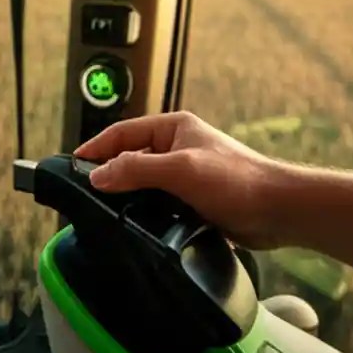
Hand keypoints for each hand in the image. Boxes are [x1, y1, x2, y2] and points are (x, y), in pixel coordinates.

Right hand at [75, 111, 289, 248]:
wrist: (279, 210)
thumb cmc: (237, 181)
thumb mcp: (180, 170)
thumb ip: (136, 168)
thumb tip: (97, 175)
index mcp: (174, 128)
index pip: (123, 132)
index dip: (96, 147)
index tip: (73, 166)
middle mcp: (179, 147)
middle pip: (131, 157)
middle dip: (109, 173)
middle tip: (86, 193)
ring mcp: (187, 173)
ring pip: (145, 182)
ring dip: (129, 195)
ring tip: (107, 211)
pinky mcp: (195, 199)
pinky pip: (160, 202)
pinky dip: (146, 211)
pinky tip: (137, 224)